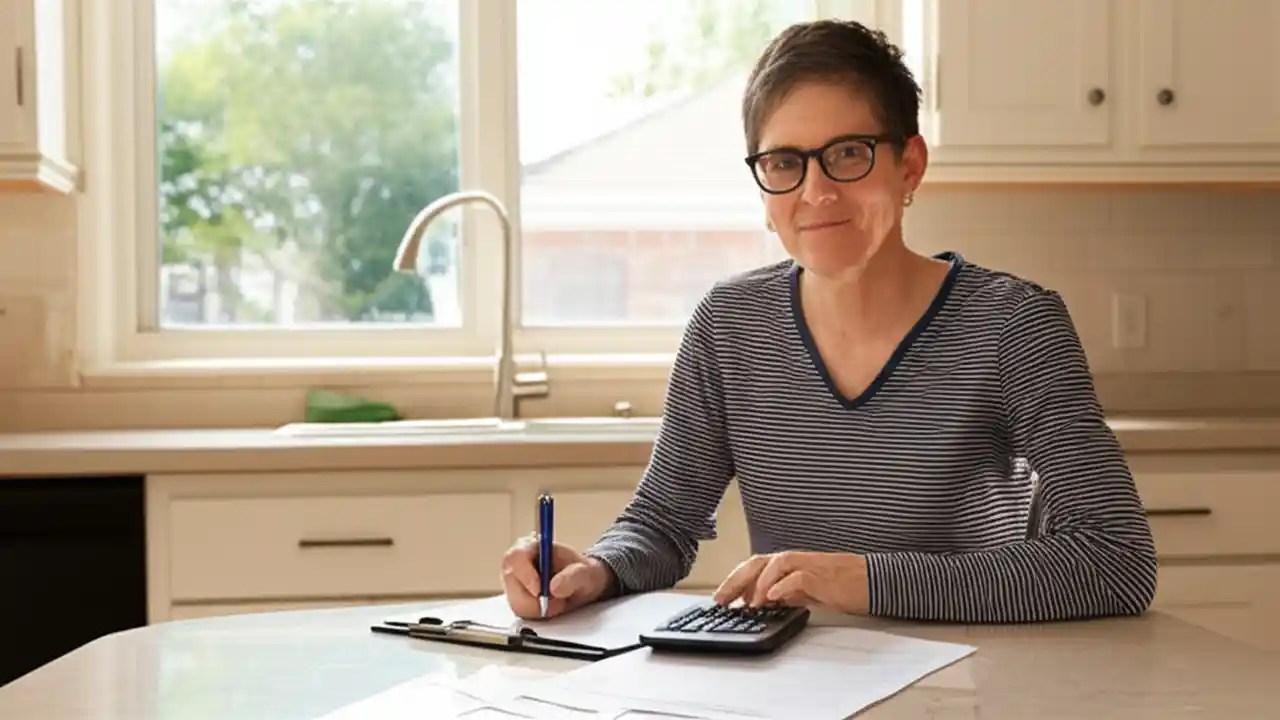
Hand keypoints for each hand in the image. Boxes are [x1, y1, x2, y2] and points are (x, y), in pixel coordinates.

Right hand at [500, 535, 614, 619]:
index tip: (539, 590)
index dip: (525, 575)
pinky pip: (521, 613)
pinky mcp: (518, 600)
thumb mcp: (586, 572)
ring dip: (539, 609)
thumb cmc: (582, 572)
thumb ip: (573, 576)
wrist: (583, 584)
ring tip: (558, 603)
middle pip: (512, 584)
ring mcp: (515, 584)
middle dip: (536, 600)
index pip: (516, 557)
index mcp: (531, 547)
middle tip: (557, 602)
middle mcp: (518, 565)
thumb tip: (554, 587)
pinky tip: (551, 608)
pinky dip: (538, 615)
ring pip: (516, 603)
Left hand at [713, 551, 869, 614]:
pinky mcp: (823, 576)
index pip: (756, 566)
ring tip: (750, 603)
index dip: (736, 580)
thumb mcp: (808, 591)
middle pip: (759, 561)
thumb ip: (788, 592)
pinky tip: (773, 598)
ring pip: (777, 563)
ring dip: (759, 583)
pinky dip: (784, 586)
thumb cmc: (843, 586)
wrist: (873, 582)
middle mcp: (797, 561)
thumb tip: (767, 600)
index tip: (721, 597)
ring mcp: (810, 566)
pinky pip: (799, 577)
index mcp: (791, 565)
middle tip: (722, 599)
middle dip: (736, 579)